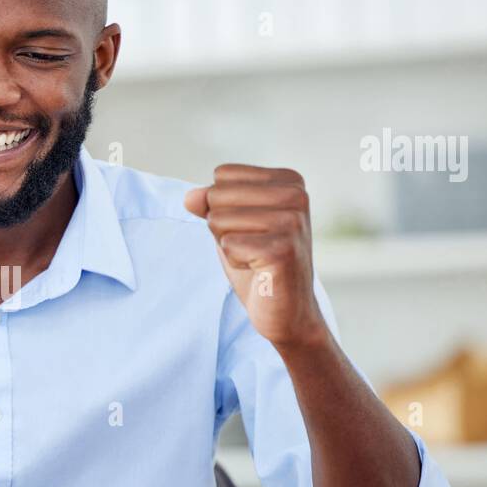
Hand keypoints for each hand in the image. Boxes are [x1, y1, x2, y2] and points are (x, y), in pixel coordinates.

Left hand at [184, 164, 328, 350]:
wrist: (287, 311)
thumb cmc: (258, 264)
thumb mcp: (230, 225)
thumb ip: (210, 203)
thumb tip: (190, 196)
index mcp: (288, 181)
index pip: (223, 175)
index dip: (223, 207)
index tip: (252, 230)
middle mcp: (296, 195)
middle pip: (217, 195)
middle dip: (222, 227)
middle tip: (252, 247)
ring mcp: (292, 221)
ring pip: (219, 219)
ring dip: (229, 245)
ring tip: (256, 258)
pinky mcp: (283, 249)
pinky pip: (228, 244)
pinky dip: (236, 261)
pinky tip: (259, 270)